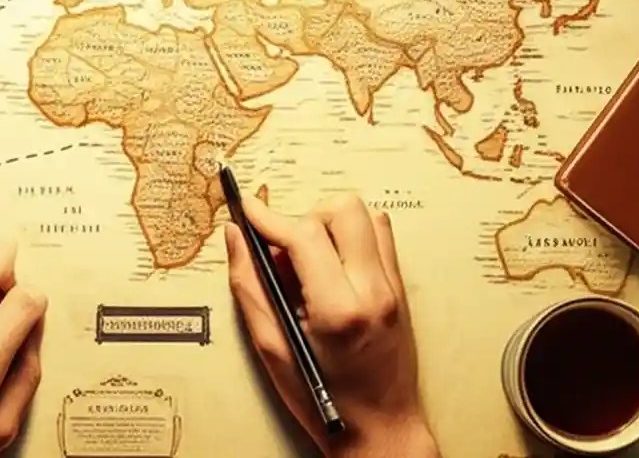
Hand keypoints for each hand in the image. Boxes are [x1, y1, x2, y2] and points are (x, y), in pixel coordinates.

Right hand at [225, 194, 439, 457]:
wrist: (381, 429)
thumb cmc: (326, 400)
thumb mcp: (273, 349)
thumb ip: (250, 287)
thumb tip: (236, 238)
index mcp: (340, 310)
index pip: (306, 235)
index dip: (270, 217)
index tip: (249, 210)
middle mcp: (375, 291)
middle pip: (344, 210)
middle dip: (304, 216)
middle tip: (283, 248)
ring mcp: (394, 288)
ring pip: (366, 215)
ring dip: (330, 225)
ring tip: (308, 260)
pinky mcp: (402, 289)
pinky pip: (380, 236)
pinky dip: (351, 238)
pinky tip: (331, 267)